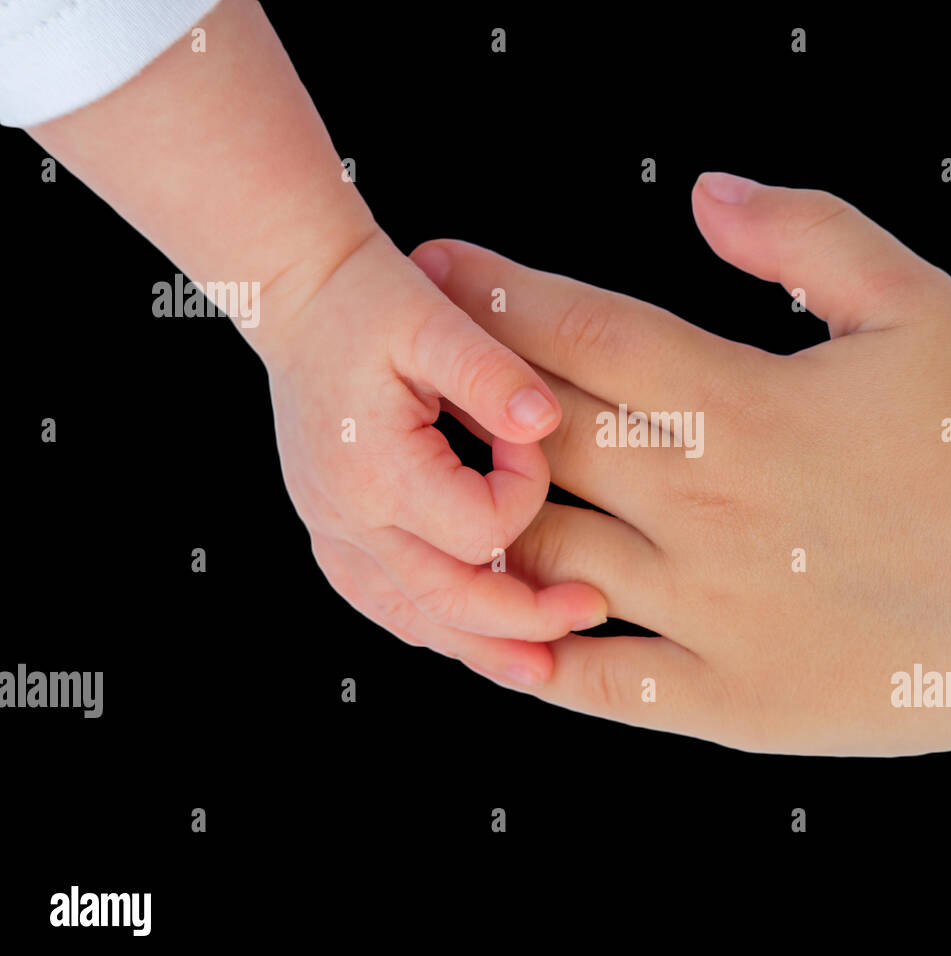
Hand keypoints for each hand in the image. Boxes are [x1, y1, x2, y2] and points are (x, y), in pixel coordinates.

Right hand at [265, 231, 606, 680]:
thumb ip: (491, 372)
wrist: (303, 299)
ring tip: (541, 664)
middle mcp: (347, 516)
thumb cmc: (369, 303)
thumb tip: (543, 420)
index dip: (525, 492)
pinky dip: (434, 625)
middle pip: (448, 602)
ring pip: (414, 619)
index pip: (479, 528)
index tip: (530, 437)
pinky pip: (385, 603)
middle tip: (591, 611)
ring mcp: (334, 531)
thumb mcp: (434, 317)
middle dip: (527, 617)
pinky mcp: (335, 533)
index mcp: (375, 470)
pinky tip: (474, 638)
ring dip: (481, 645)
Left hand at [412, 174, 950, 790]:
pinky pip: (604, 686)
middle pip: (537, 442)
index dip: (496, 294)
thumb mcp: (921, 304)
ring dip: (478, 527)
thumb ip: (806, 235)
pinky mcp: (733, 700)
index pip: (579, 335)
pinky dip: (540, 662)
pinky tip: (498, 641)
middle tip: (407, 374)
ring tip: (434, 498)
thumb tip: (704, 192)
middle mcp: (705, 509)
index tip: (439, 266)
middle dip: (462, 396)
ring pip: (545, 564)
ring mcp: (711, 613)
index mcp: (743, 405)